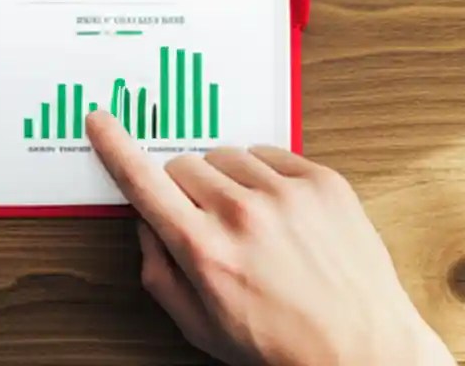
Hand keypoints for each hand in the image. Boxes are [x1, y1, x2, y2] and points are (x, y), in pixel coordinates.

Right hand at [86, 111, 455, 365]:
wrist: (363, 349)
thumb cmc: (282, 345)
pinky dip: (266, 177)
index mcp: (203, 249)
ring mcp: (285, 192)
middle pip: (182, 165)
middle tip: (208, 224)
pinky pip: (270, 154)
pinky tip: (278, 213)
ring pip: (225, 156)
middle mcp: (241, 213)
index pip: (142, 181)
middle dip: (185, 191)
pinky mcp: (321, 182)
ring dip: (227, 181)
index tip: (101, 122)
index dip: (114, 147)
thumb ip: (158, 273)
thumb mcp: (199, 327)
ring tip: (252, 224)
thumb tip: (147, 226)